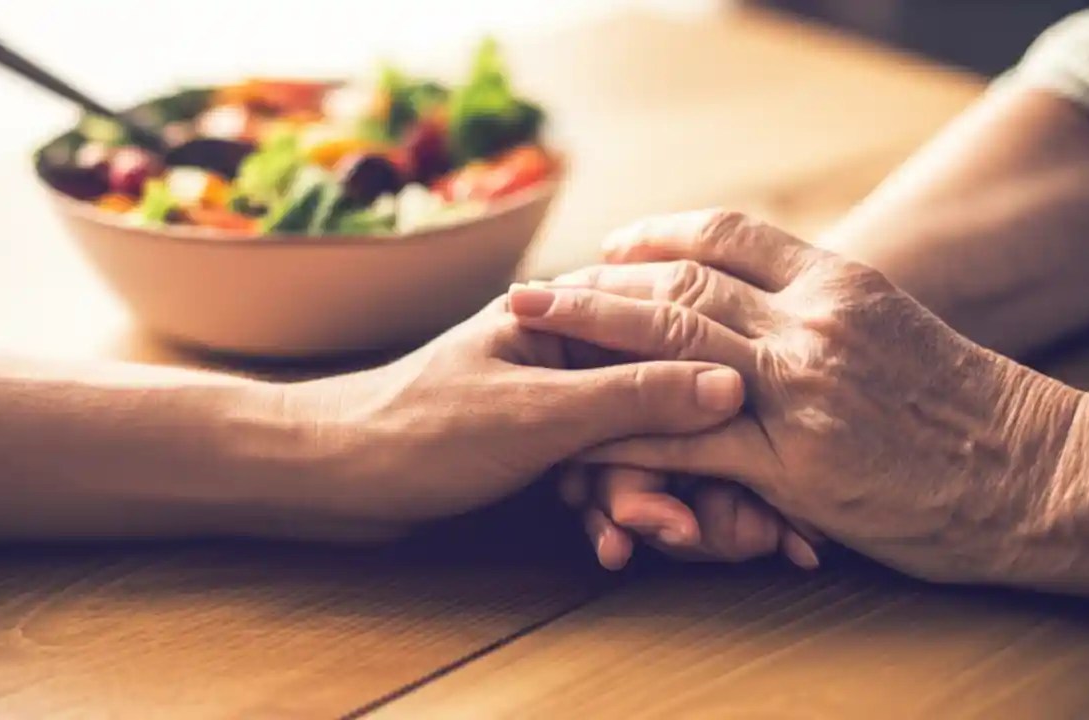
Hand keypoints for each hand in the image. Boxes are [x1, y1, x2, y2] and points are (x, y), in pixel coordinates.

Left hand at [285, 296, 744, 524]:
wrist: (333, 476)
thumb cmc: (423, 428)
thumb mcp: (538, 413)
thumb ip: (635, 397)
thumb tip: (732, 382)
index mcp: (569, 314)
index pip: (673, 350)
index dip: (719, 413)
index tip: (755, 473)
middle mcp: (569, 348)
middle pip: (660, 409)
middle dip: (682, 474)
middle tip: (705, 532)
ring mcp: (555, 398)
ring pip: (631, 449)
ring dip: (642, 502)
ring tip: (644, 543)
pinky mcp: (539, 444)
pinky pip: (595, 476)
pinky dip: (604, 513)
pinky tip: (608, 549)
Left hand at [509, 210, 1082, 585]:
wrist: (1033, 475)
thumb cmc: (965, 407)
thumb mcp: (896, 326)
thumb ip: (824, 303)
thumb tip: (763, 291)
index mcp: (840, 282)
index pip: (728, 234)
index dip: (657, 235)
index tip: (610, 245)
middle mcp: (813, 323)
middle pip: (679, 284)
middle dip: (593, 285)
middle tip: (532, 292)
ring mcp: (801, 391)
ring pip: (668, 350)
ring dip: (587, 342)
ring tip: (526, 338)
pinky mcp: (794, 465)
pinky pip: (685, 445)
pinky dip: (624, 440)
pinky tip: (580, 439)